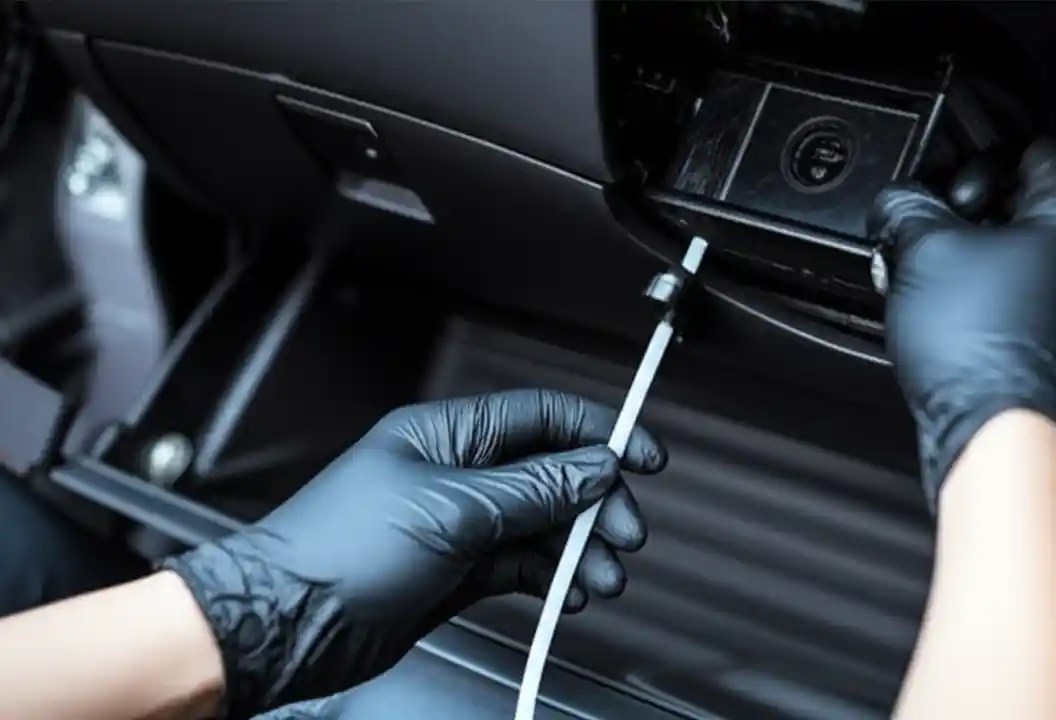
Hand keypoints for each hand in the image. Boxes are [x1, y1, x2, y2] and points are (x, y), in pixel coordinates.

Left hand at [163, 389, 666, 716]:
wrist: (285, 624)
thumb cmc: (337, 550)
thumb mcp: (451, 510)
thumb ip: (531, 490)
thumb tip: (591, 468)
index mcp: (447, 435)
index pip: (542, 418)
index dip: (598, 433)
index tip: (642, 457)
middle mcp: (456, 474)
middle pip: (551, 475)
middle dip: (595, 503)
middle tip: (624, 534)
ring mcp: (457, 525)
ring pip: (540, 526)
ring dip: (577, 549)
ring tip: (600, 576)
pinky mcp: (454, 571)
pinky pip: (519, 566)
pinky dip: (548, 578)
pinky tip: (565, 593)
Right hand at [868, 140, 1055, 509]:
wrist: (993, 432)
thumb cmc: (977, 346)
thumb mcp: (923, 251)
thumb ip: (906, 207)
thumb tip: (896, 201)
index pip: (1038, 150)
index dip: (982, 151)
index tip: (946, 167)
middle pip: (1023, 204)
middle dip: (965, 211)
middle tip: (923, 224)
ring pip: (1015, 255)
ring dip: (966, 255)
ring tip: (920, 271)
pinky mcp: (1054, 345)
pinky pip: (1014, 298)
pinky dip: (977, 294)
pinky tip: (937, 309)